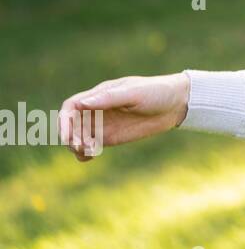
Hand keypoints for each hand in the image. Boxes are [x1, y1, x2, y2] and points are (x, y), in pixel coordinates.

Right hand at [58, 72, 190, 160]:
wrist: (176, 104)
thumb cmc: (156, 92)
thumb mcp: (134, 93)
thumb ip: (109, 98)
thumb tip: (82, 103)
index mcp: (100, 94)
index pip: (71, 107)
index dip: (64, 121)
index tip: (66, 134)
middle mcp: (97, 110)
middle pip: (72, 125)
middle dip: (71, 136)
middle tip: (81, 146)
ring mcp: (103, 124)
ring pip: (78, 137)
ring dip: (77, 146)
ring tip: (88, 152)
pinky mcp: (111, 137)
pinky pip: (91, 146)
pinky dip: (85, 153)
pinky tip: (88, 157)